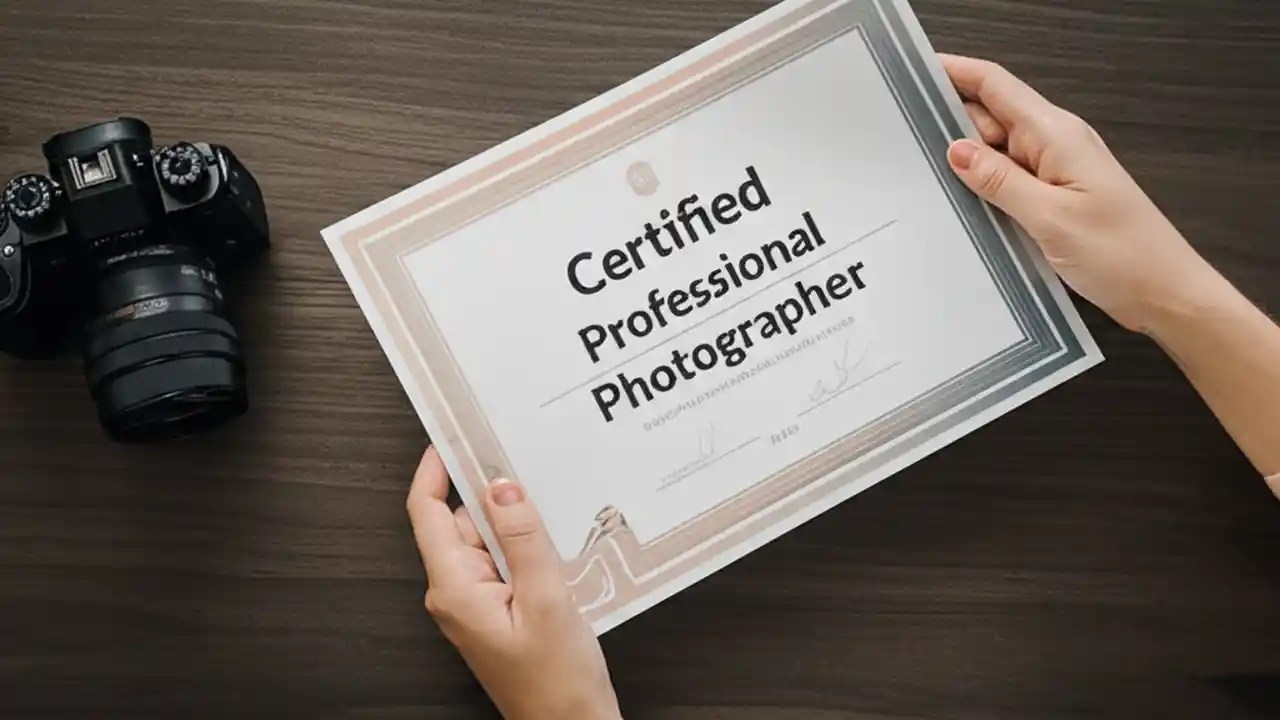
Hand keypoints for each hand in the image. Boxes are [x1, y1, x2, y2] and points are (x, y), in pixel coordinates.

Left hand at [406, 447, 621, 719]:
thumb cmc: (556, 683)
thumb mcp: (547, 599)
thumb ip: (523, 537)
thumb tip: (501, 486)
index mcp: (454, 589)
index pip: (426, 512)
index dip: (434, 470)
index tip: (452, 437)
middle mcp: (456, 594)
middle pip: (462, 521)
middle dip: (495, 500)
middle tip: (531, 481)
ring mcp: (475, 602)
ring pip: (488, 541)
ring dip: (518, 530)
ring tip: (554, 539)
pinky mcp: (497, 609)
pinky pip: (505, 563)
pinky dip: (527, 552)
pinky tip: (555, 560)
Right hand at [941, 54, 1215, 333]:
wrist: (1165, 294)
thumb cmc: (1123, 255)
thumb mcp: (1050, 218)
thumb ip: (999, 181)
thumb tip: (956, 150)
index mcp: (1056, 135)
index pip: (995, 86)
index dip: (954, 72)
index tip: (913, 72)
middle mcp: (1055, 145)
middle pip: (989, 118)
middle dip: (949, 124)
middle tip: (903, 143)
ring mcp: (1054, 172)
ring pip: (996, 153)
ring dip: (966, 163)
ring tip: (926, 178)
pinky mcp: (1054, 199)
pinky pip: (1009, 182)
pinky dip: (985, 188)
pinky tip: (963, 204)